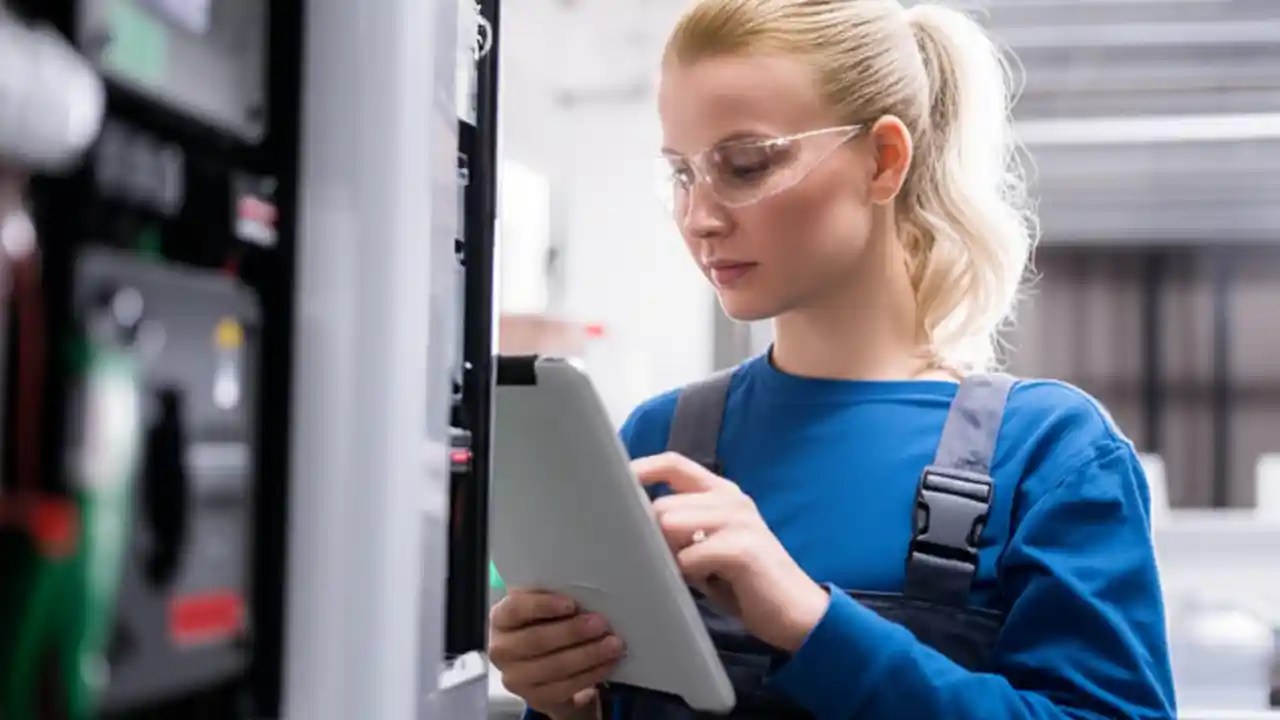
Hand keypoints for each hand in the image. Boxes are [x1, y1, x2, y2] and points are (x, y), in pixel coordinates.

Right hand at [488, 589, 623, 718]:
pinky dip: (590, 674)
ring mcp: (516, 678)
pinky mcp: (535, 698)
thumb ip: (555, 598)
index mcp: (501, 618)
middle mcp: (502, 650)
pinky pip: (565, 687)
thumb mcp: (543, 606)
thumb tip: (586, 594)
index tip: (571, 603)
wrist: (543, 663)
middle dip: (573, 632)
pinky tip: (607, 663)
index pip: (516, 609)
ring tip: (613, 644)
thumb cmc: (545, 624)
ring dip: (588, 655)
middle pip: (537, 640)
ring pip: (554, 667)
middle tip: (601, 623)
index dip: (543, 606)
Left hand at [634, 452, 830, 652]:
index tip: (612, 484)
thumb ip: (681, 527)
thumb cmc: (744, 580)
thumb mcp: (709, 545)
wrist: (796, 611)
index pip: (673, 463)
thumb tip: (633, 524)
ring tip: (692, 574)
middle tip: (668, 564)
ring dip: (670, 557)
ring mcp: (739, 520)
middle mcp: (730, 498)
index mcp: (721, 491)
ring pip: (670, 525)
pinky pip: (689, 558)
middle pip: (661, 505)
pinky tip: (709, 585)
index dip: (640, 469)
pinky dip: (689, 576)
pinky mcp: (742, 547)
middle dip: (653, 538)